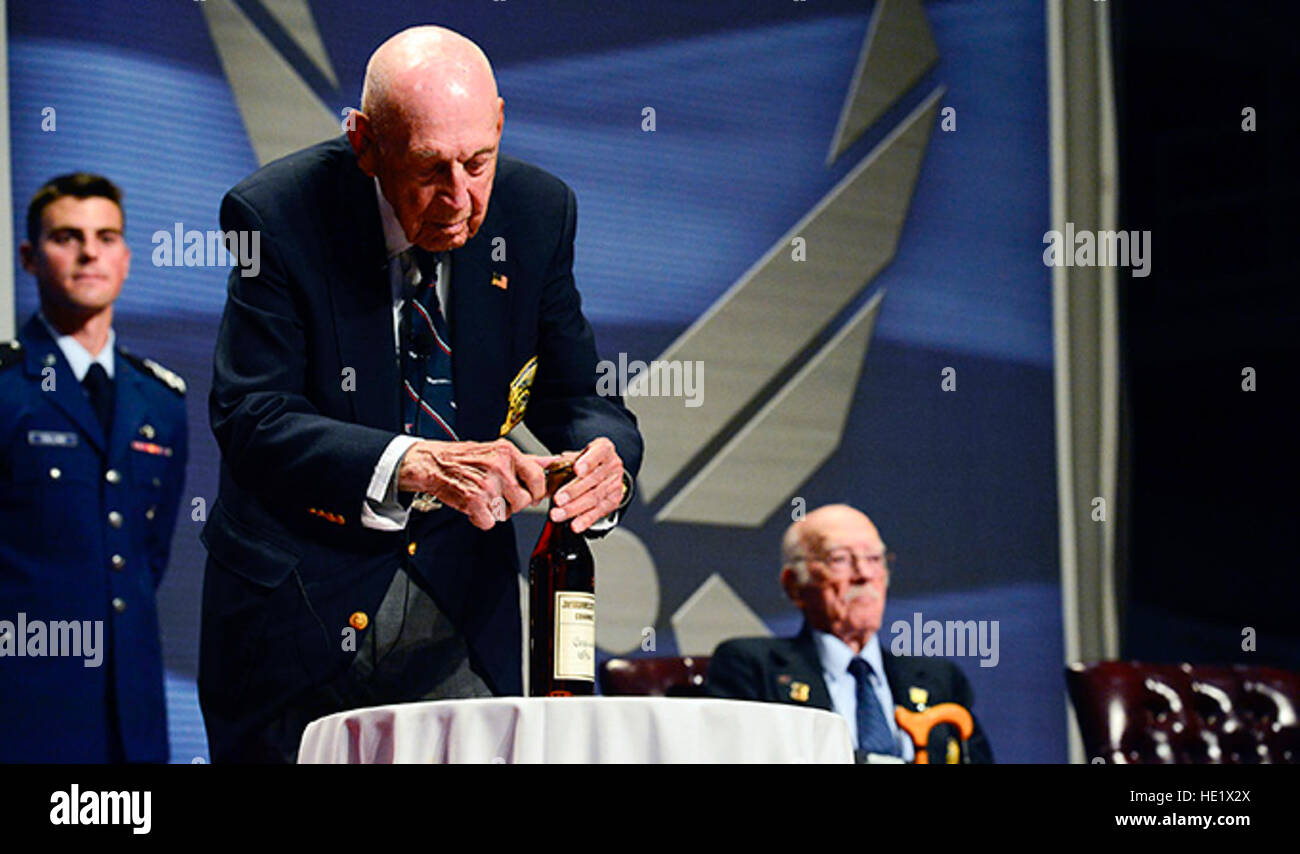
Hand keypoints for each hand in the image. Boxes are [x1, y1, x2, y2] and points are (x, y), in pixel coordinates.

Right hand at [398, 439, 548, 529]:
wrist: (434, 464)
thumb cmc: (466, 458)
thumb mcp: (498, 450)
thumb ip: (527, 460)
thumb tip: (552, 463)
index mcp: (507, 453)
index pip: (538, 477)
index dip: (537, 491)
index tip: (532, 494)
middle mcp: (499, 468)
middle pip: (524, 500)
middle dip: (514, 503)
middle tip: (500, 495)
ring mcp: (487, 486)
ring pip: (507, 513)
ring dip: (497, 511)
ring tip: (484, 497)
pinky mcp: (474, 502)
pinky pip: (490, 522)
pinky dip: (481, 519)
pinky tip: (475, 505)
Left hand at [548, 437, 625, 533]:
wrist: (608, 471)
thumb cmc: (589, 461)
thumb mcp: (579, 454)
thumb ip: (563, 460)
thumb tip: (543, 467)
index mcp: (604, 449)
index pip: (599, 453)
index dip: (588, 462)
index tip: (577, 470)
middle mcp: (612, 466)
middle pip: (593, 479)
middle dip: (574, 491)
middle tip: (558, 499)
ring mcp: (614, 484)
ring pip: (594, 497)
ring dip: (575, 508)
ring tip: (559, 514)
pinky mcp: (613, 501)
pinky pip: (598, 512)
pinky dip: (585, 520)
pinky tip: (575, 525)